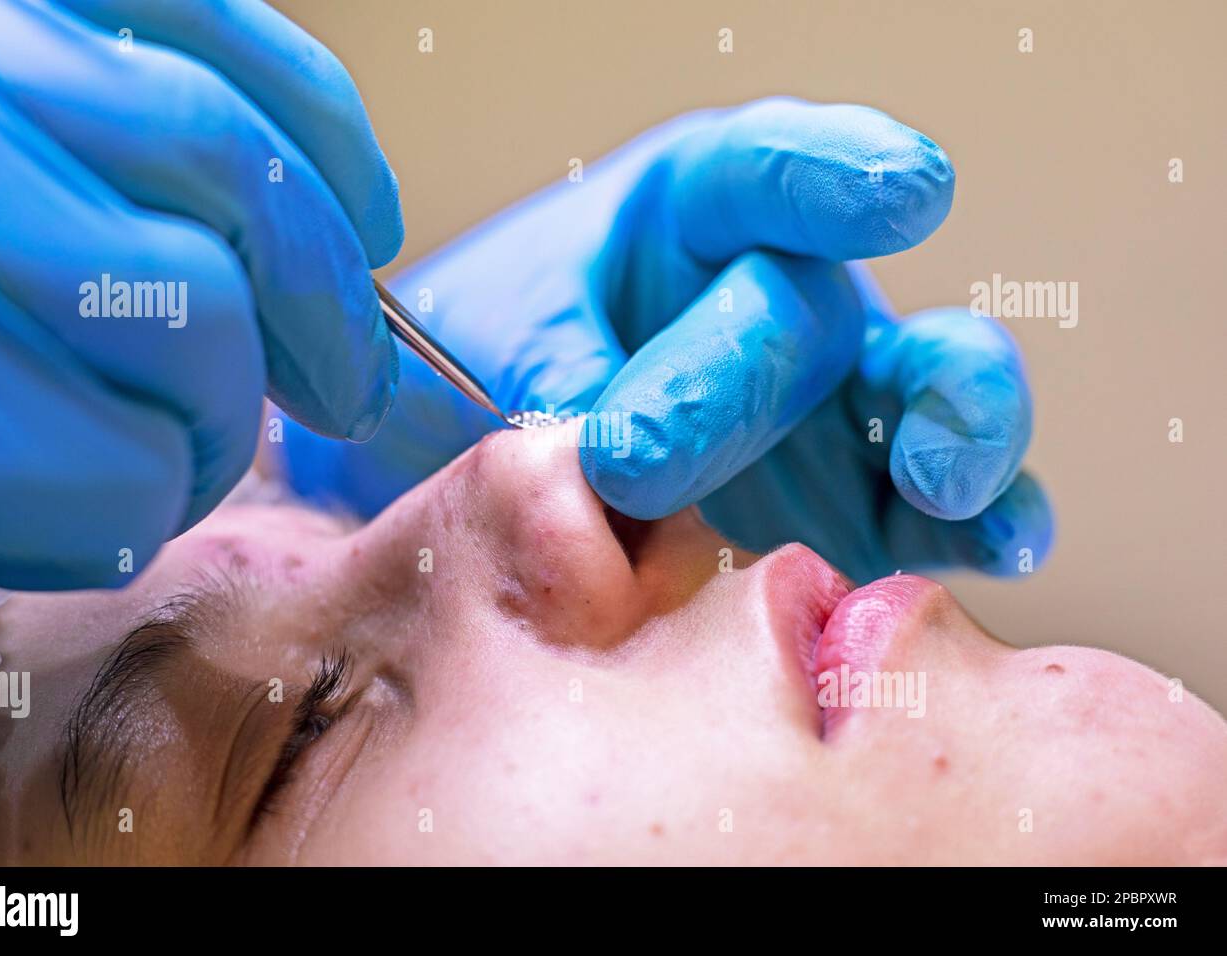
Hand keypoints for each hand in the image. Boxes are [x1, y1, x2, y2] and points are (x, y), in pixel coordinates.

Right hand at [0, 0, 400, 587]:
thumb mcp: (11, 178)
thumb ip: (140, 171)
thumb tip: (345, 255)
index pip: (220, 51)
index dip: (334, 161)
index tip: (372, 241)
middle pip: (222, 167)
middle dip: (321, 307)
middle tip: (338, 389)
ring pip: (189, 318)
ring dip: (216, 424)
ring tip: (170, 459)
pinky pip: (105, 468)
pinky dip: (124, 514)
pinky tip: (70, 507)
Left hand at [284, 97, 1051, 580]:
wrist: (456, 458)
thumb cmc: (466, 373)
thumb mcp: (491, 349)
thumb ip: (564, 385)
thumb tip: (629, 452)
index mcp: (679, 215)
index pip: (758, 174)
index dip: (829, 178)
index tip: (900, 190)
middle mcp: (764, 293)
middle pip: (820, 304)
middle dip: (784, 367)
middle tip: (754, 386)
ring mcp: (811, 393)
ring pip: (916, 393)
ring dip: (954, 433)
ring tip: (948, 480)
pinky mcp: (831, 485)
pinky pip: (909, 502)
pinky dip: (953, 526)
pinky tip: (992, 543)